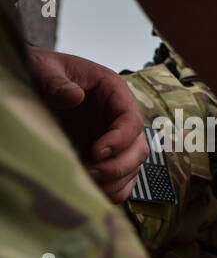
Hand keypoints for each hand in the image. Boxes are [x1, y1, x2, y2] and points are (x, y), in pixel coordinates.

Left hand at [28, 48, 148, 202]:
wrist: (36, 82)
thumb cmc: (42, 71)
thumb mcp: (44, 68)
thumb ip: (56, 81)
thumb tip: (74, 96)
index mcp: (114, 92)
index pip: (132, 120)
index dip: (120, 139)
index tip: (96, 151)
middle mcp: (120, 117)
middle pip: (139, 148)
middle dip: (118, 166)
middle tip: (91, 172)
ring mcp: (116, 138)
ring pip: (133, 167)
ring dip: (115, 180)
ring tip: (88, 182)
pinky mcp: (108, 155)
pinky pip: (123, 178)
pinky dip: (112, 189)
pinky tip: (92, 188)